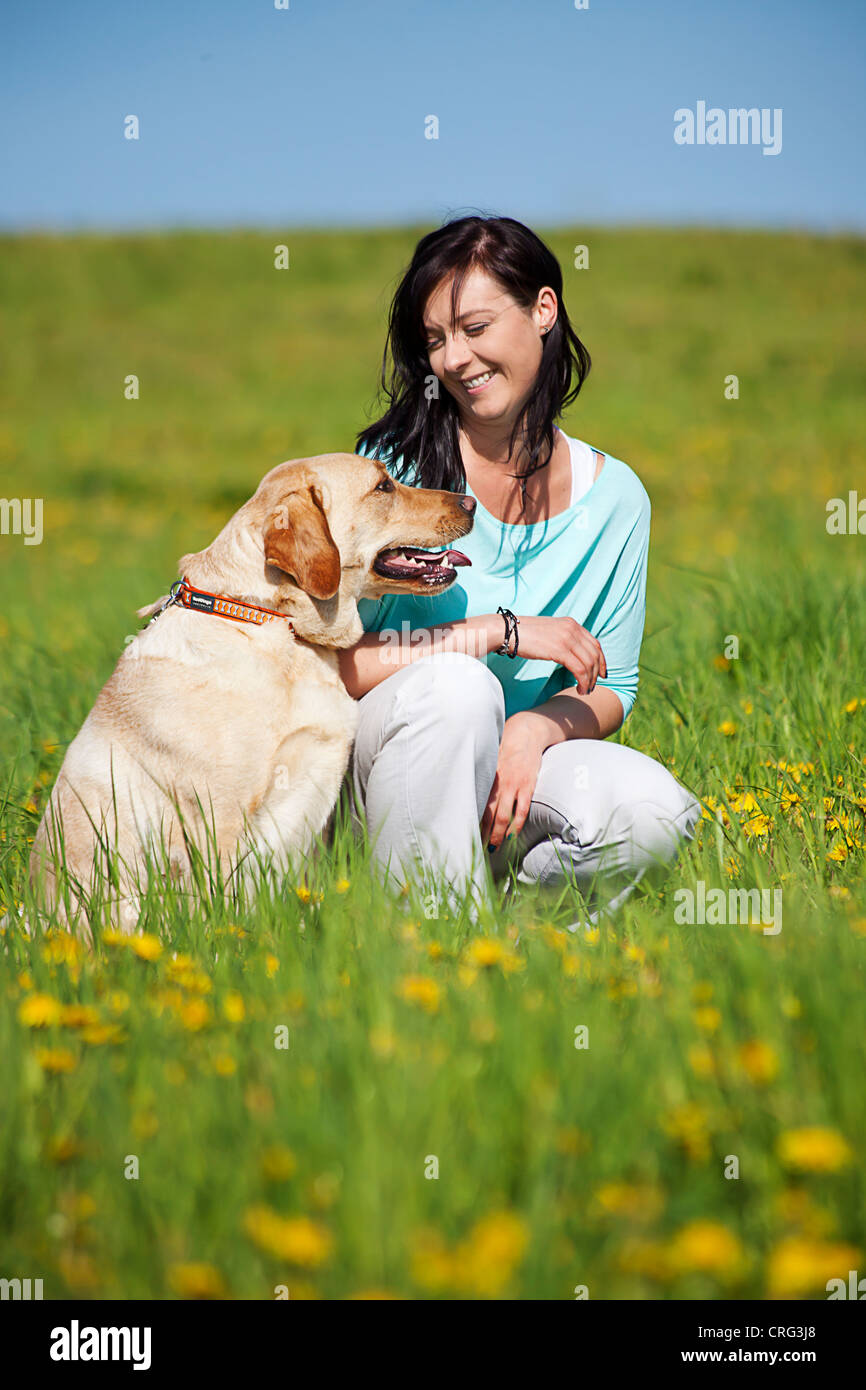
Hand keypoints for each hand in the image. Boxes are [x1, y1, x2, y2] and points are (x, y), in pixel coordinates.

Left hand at [480, 715, 544, 851]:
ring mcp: (514, 786)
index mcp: (487, 779)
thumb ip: (481, 776)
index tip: (466, 835)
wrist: (526, 733)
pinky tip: (512, 836)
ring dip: (499, 835)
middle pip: (489, 816)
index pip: (477, 805)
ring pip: (505, 817)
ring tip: (495, 848)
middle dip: (483, 834)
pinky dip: (517, 826)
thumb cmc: (505, 747)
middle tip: (478, 849)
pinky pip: (522, 811)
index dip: (472, 822)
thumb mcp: (489, 760)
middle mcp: (498, 784)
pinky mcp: (528, 786)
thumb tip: (469, 790)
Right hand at [502, 615, 606, 694]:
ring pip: (589, 664)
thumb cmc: (524, 635)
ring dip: (590, 681)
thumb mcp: (550, 632)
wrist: (508, 631)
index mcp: (572, 624)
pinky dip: (583, 682)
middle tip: (592, 687)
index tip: (601, 674)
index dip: (602, 661)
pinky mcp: (559, 650)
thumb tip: (571, 654)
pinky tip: (579, 689)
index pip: (595, 644)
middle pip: (595, 655)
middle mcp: (572, 629)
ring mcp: (567, 638)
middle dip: (596, 674)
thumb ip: (563, 639)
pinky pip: (580, 669)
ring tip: (584, 691)